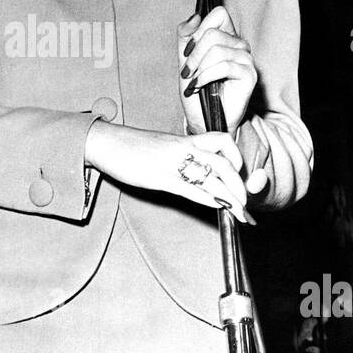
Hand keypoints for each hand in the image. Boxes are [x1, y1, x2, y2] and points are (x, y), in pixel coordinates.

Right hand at [85, 122, 261, 224]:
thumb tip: (198, 177)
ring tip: (240, 213)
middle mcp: (185, 148)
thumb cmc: (132, 146)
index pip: (224, 145)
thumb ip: (182, 159)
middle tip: (245, 205)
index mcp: (187, 139)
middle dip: (240, 187)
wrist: (107, 142)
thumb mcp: (163, 149)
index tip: (242, 182)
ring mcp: (175, 162)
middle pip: (225, 164)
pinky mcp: (162, 177)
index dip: (238, 164)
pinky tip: (218, 207)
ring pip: (214, 177)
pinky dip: (209, 200)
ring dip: (231, 197)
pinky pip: (192, 189)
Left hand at [177, 7, 257, 135]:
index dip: (199, 29)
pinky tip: (199, 86)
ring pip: (217, 50)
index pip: (218, 14)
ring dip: (198, 69)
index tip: (188, 50)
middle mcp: (240, 46)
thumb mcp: (185, 59)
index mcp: (226, 37)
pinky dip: (206, 76)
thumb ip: (186, 36)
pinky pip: (224, 66)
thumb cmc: (197, 89)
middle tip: (187, 72)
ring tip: (193, 82)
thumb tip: (195, 17)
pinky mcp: (249, 75)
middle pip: (213, 34)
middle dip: (193, 55)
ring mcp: (246, 60)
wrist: (202, 117)